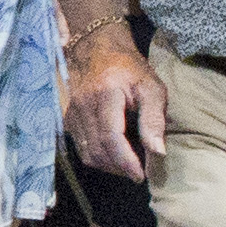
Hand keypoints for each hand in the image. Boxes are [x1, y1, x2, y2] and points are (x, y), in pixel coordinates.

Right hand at [61, 34, 167, 177]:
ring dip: (109, 166)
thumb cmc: (131, 70)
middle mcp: (83, 105)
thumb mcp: (152, 88)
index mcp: (105, 94)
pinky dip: (99, 157)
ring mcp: (72, 113)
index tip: (141, 175)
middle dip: (120, 168)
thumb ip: (154, 119)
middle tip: (139, 171)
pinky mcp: (68, 120)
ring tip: (128, 164)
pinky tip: (114, 154)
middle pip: (98, 150)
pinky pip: (81, 148)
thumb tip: (158, 152)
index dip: (126, 161)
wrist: (99, 51)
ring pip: (88, 154)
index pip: (111, 137)